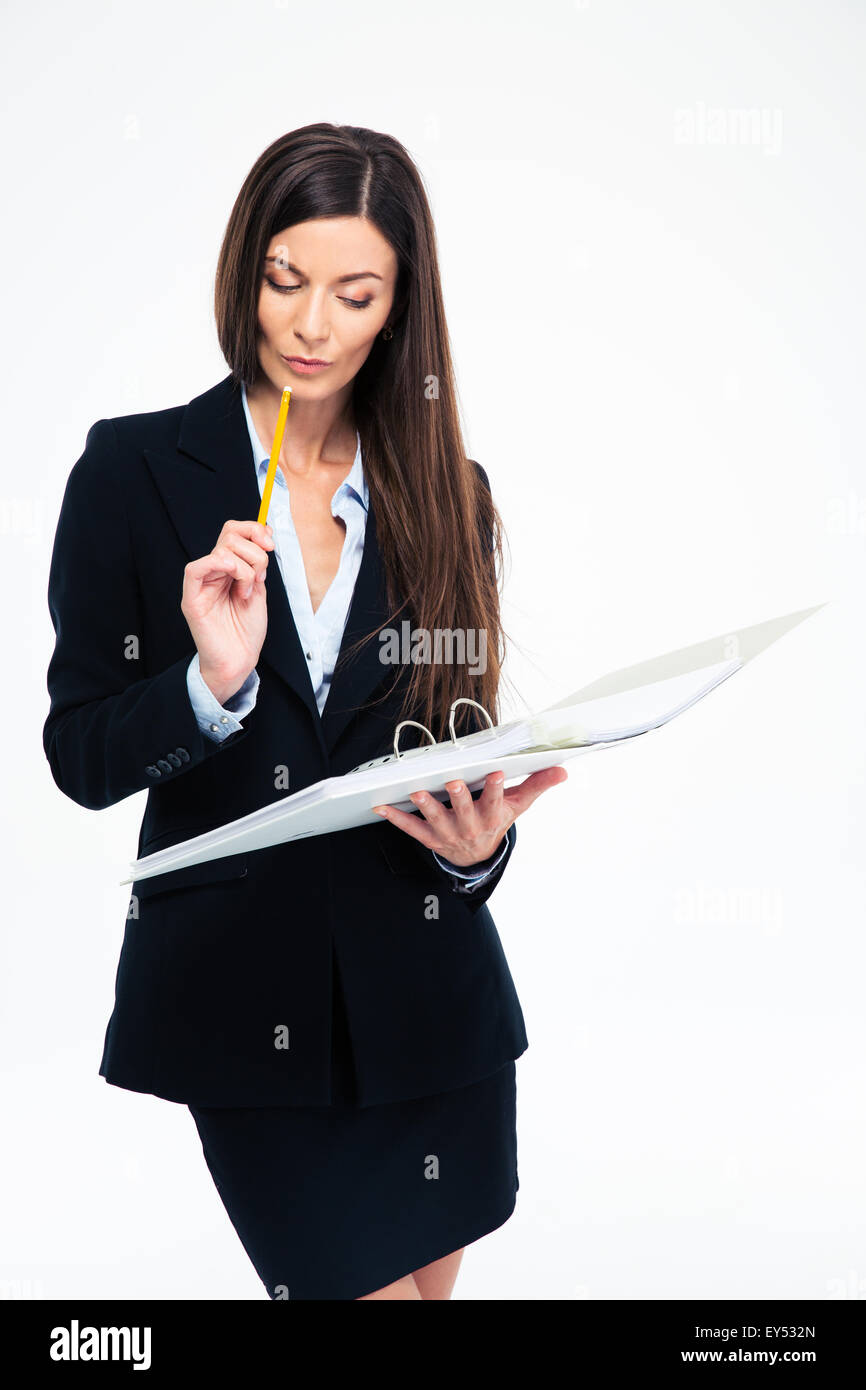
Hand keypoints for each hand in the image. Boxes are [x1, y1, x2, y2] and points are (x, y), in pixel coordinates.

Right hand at [181, 520, 274, 703]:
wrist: (238, 661)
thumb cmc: (246, 632)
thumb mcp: (259, 590)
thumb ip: (257, 564)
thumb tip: (263, 535)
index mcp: (227, 569)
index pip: (233, 532)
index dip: (253, 529)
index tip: (270, 542)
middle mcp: (213, 572)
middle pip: (229, 536)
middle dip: (254, 552)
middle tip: (262, 576)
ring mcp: (201, 584)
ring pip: (221, 551)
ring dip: (246, 569)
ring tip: (247, 592)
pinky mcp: (192, 599)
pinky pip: (195, 569)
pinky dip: (217, 564)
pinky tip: (233, 577)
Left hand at [372, 766, 568, 867]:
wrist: (478, 857)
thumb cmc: (496, 820)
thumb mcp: (518, 805)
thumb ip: (537, 784)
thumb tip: (562, 768)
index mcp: (493, 816)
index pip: (497, 802)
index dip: (496, 789)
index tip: (496, 774)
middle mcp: (470, 827)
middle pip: (465, 811)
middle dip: (459, 797)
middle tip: (454, 782)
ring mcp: (448, 834)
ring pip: (436, 820)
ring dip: (426, 806)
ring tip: (417, 793)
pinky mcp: (430, 839)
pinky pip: (411, 829)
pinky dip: (396, 818)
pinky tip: (382, 806)